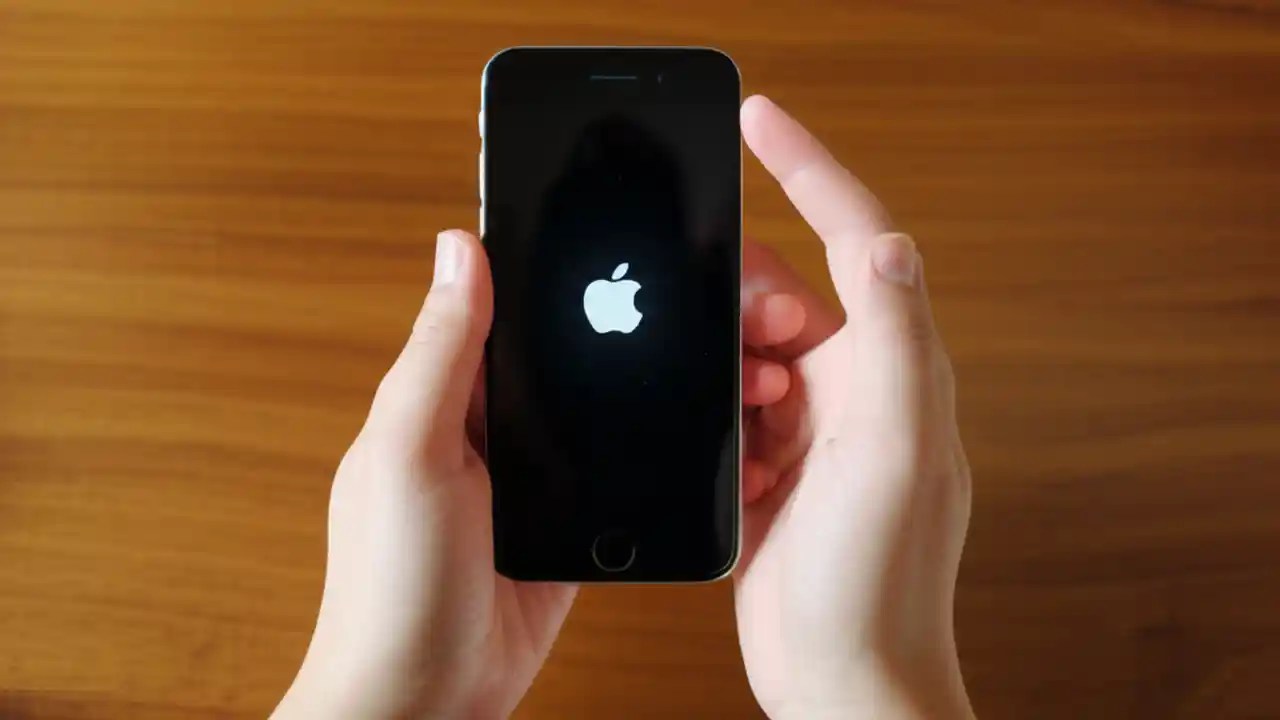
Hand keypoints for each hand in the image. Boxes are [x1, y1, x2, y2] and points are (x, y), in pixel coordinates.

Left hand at [274, 229, 810, 718]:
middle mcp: (484, 430)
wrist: (425, 701)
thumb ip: (438, 356)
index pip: (497, 308)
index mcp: (440, 397)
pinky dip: (644, 449)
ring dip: (635, 383)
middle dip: (613, 321)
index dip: (546, 265)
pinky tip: (690, 429)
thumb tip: (460, 249)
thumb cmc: (390, 587)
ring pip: (592, 407)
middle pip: (558, 352)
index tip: (607, 224)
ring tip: (705, 347)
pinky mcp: (565, 525)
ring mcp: (527, 480)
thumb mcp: (410, 454)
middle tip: (685, 290)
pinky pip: (611, 469)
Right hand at [734, 96, 974, 719]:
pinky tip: (724, 457)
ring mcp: (818, 431)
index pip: (856, 239)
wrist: (840, 680)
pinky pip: (730, 410)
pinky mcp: (778, 469)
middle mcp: (861, 391)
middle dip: (744, 303)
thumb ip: (891, 341)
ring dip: (725, 366)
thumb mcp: (890, 449)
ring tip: (733, 419)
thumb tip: (886, 243)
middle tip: (726, 341)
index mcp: (895, 370)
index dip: (806, 170)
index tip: (758, 123)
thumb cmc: (875, 582)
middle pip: (787, 296)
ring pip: (749, 352)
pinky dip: (715, 418)